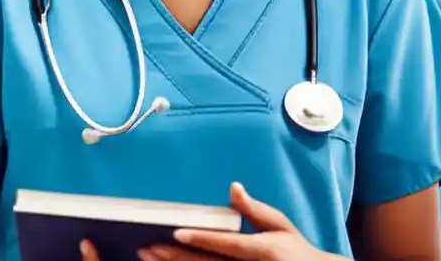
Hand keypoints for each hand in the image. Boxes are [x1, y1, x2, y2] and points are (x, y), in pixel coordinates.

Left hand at [138, 182, 340, 260]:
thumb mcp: (280, 226)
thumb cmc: (294, 250)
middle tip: (147, 248)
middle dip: (174, 257)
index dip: (201, 239)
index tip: (177, 233)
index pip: (226, 244)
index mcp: (261, 251)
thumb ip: (255, 209)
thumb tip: (233, 187)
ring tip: (148, 257)